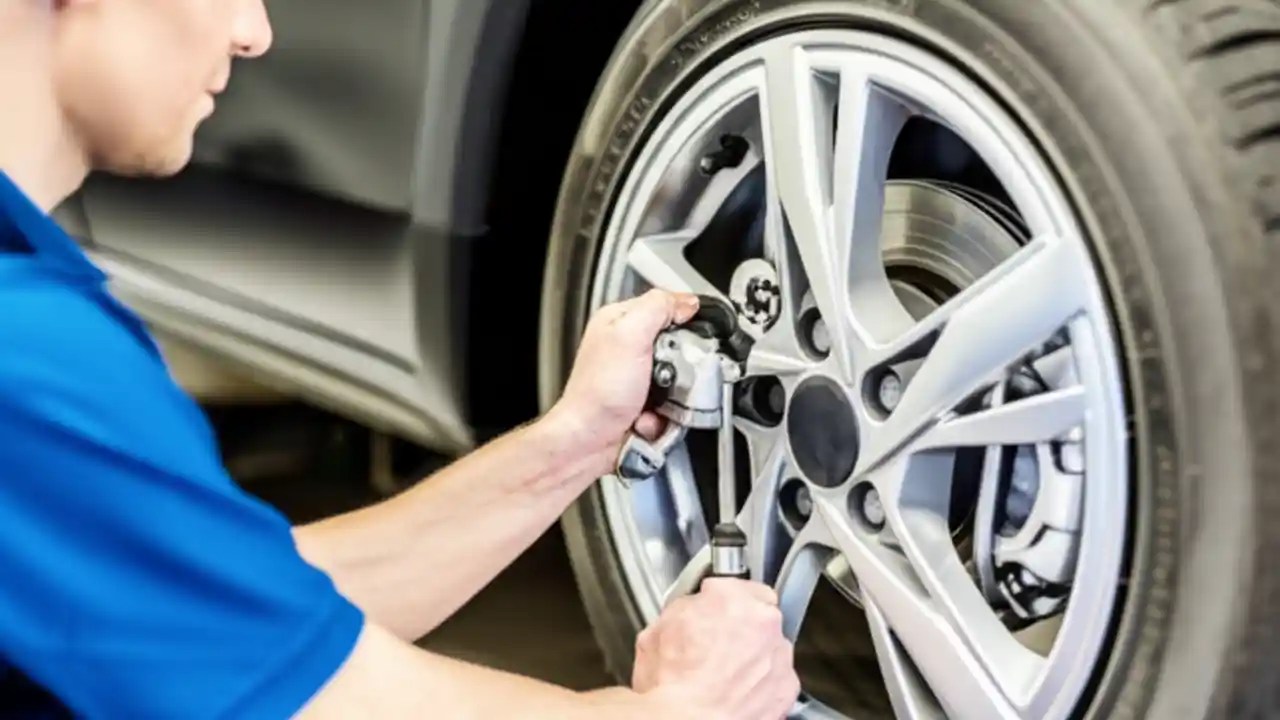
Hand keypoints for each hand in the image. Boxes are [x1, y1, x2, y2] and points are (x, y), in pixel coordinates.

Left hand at [550, 289, 699, 467]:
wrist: (587, 442)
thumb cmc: (597, 393)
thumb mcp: (630, 335)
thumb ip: (658, 308)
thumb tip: (686, 302)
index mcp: (620, 321)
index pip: (666, 306)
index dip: (685, 320)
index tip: (690, 338)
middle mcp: (626, 347)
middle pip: (678, 347)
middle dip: (682, 366)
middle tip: (670, 375)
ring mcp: (635, 378)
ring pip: (679, 380)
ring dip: (674, 396)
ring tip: (656, 401)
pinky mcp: (643, 405)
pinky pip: (671, 406)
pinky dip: (664, 417)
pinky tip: (646, 418)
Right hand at [631, 579, 799, 719]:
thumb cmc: (670, 683)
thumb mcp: (657, 629)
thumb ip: (686, 609)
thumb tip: (692, 611)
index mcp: (731, 598)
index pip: (736, 585)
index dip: (722, 601)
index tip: (714, 612)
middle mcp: (763, 621)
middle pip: (758, 614)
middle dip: (741, 626)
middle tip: (717, 645)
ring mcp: (779, 655)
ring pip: (770, 645)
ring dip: (754, 654)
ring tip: (726, 674)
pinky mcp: (787, 687)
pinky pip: (777, 676)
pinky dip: (763, 682)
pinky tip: (738, 692)